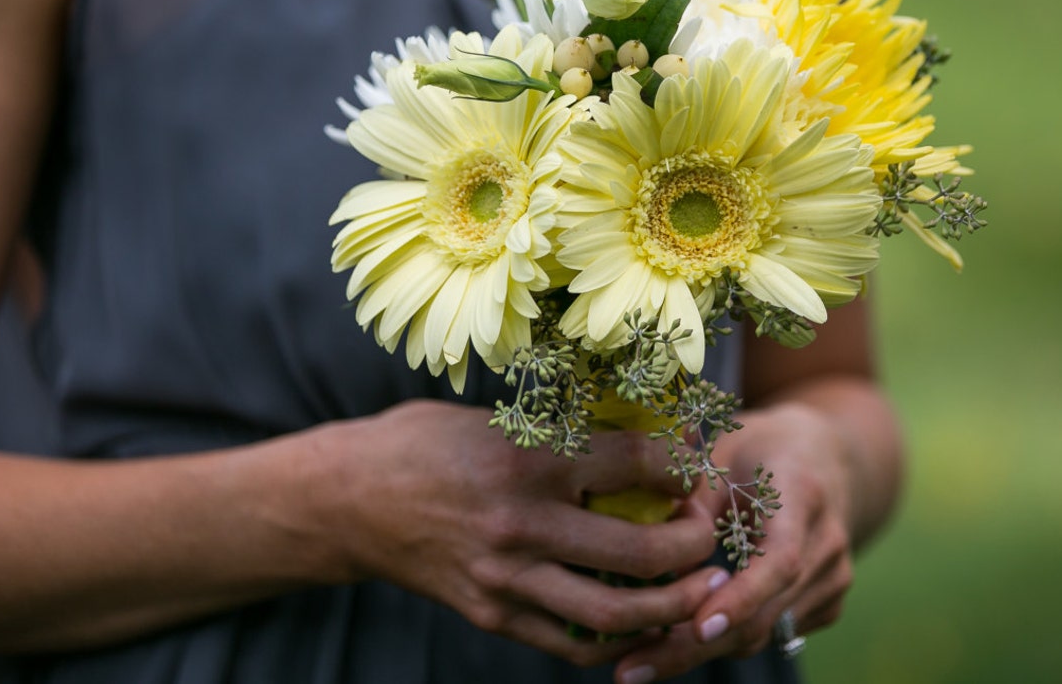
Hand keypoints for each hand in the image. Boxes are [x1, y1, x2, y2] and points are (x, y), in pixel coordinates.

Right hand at [318, 399, 727, 666]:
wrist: (347, 499)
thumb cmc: (425, 442)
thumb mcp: (496, 418)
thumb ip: (564, 436)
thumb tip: (641, 438)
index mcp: (527, 461)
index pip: (635, 466)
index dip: (682, 466)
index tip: (697, 466)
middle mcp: (521, 525)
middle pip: (640, 552)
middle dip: (695, 544)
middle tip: (713, 532)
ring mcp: (506, 579)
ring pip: (615, 614)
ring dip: (673, 606)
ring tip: (704, 589)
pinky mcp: (492, 614)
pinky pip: (571, 642)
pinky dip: (618, 641)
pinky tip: (645, 622)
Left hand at [611, 402, 857, 681]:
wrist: (827, 457)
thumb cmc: (760, 449)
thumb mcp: (723, 451)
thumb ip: (692, 495)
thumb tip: (655, 552)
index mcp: (803, 493)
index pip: (780, 558)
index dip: (741, 597)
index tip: (698, 626)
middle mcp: (828, 541)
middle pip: (765, 612)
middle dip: (694, 646)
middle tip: (630, 668)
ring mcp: (834, 577)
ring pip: (763, 633)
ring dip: (699, 651)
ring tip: (635, 660)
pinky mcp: (828, 603)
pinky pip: (771, 634)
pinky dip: (725, 641)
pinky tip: (675, 639)